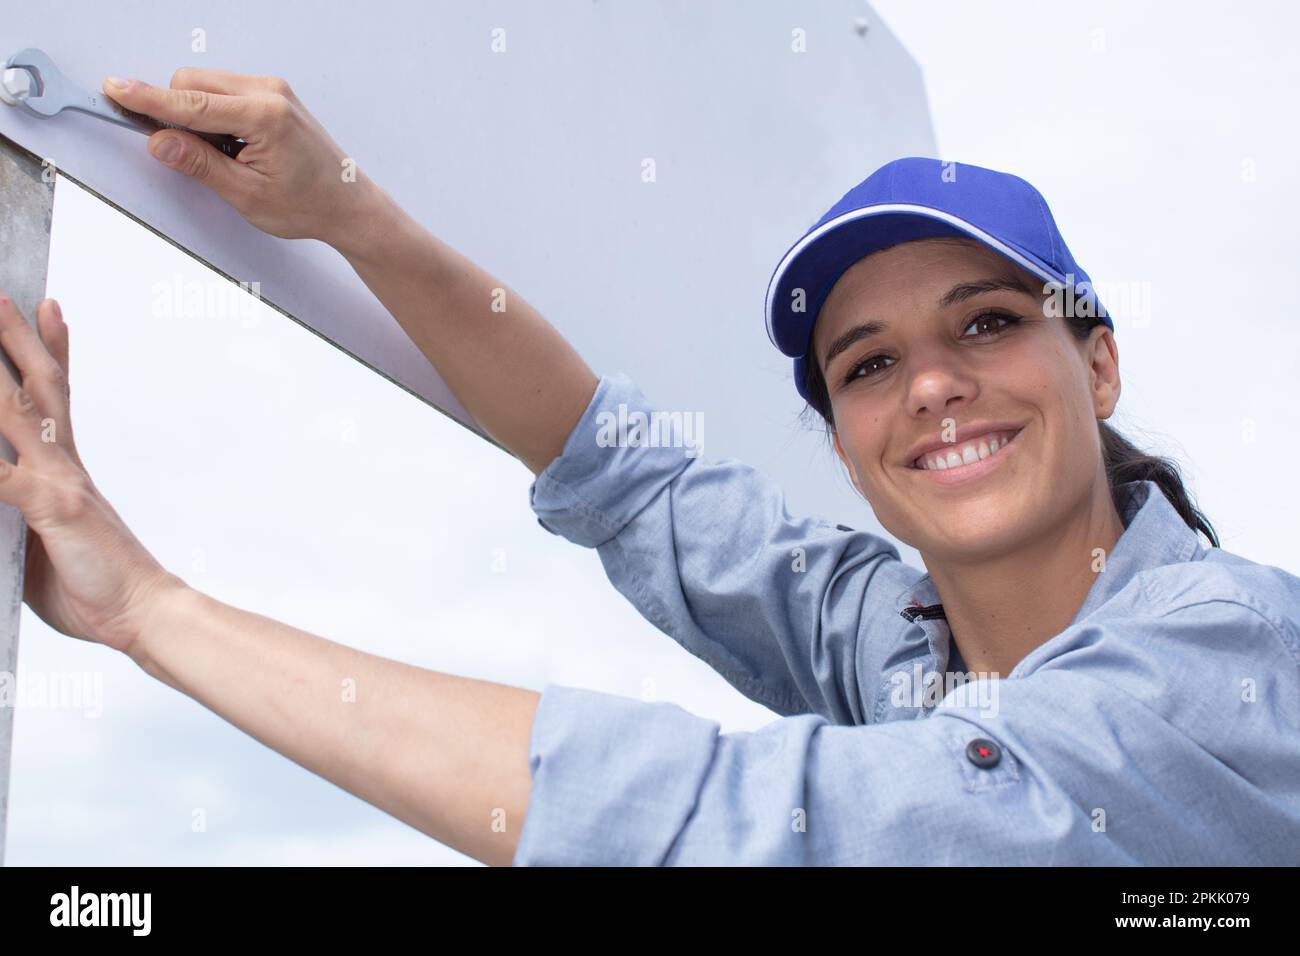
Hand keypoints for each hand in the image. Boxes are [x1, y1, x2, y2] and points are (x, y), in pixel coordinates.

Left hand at [0, 295, 186, 655]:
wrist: (146, 611)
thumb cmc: (97, 585)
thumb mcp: (49, 542)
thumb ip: (21, 517)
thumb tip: (7, 508)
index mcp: (66, 472)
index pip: (55, 398)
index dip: (49, 352)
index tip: (46, 311)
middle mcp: (65, 466)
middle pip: (39, 386)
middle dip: (20, 339)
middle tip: (4, 296)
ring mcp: (60, 483)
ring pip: (19, 412)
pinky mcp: (52, 510)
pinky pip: (5, 478)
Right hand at [100, 69, 380, 248]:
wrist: (348, 205)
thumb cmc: (309, 205)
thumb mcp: (247, 194)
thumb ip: (200, 164)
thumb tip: (160, 142)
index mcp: (265, 117)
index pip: (191, 103)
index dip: (148, 100)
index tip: (116, 90)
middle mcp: (270, 93)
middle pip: (192, 84)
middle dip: (175, 113)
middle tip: (188, 154)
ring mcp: (273, 89)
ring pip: (205, 85)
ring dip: (197, 115)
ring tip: (225, 156)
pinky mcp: (273, 94)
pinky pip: (224, 92)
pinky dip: (215, 114)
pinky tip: (234, 145)